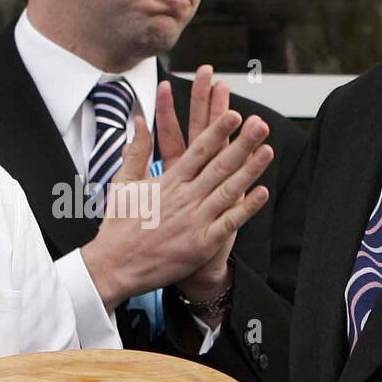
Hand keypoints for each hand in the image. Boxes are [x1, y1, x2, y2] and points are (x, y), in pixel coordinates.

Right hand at [80, 97, 272, 311]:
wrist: (114, 266)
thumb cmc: (118, 226)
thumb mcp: (122, 183)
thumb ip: (135, 151)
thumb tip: (137, 121)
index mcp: (168, 182)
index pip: (198, 150)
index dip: (218, 131)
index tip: (235, 115)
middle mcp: (184, 198)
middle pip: (219, 165)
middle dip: (242, 143)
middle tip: (261, 126)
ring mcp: (194, 221)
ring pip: (228, 190)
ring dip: (250, 170)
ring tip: (268, 151)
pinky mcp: (201, 244)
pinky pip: (229, 222)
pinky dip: (246, 208)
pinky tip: (262, 193)